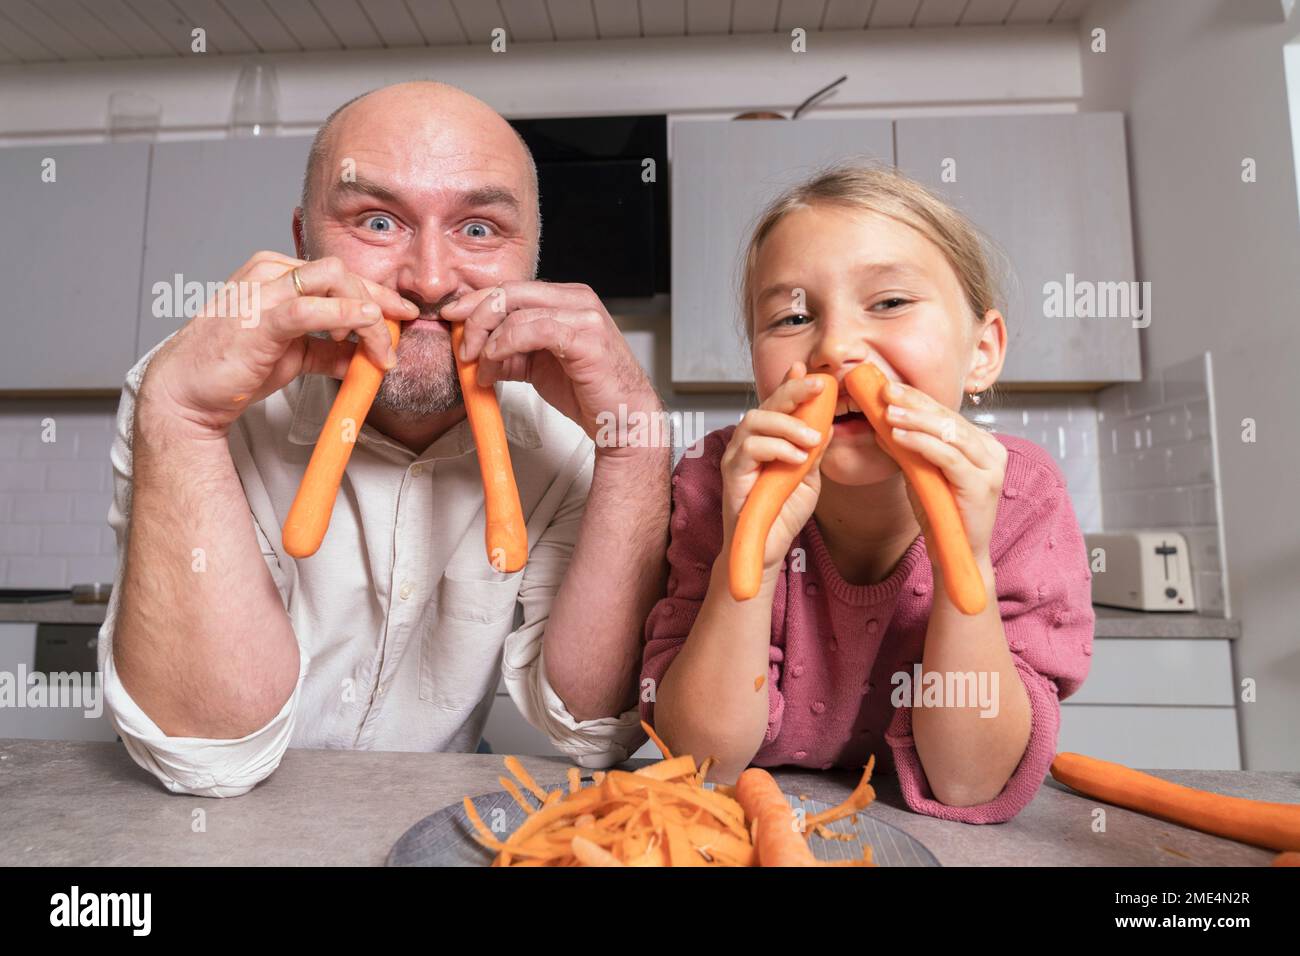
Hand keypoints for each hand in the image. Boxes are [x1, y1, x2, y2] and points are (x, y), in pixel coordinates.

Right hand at [141, 251, 418, 436]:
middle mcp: (270, 272)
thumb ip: (329, 352)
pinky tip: (364, 337)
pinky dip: (347, 318)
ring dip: (369, 315)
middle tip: (401, 331)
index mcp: (276, 273)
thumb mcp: (293, 357)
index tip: (402, 315)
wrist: (189, 392)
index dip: (376, 294)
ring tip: (381, 349)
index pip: (338, 274)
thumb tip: (365, 358)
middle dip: (381, 300)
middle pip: (343, 271)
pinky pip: (313, 308)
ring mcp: (263, 291)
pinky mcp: (260, 317)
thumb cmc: (234, 368)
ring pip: (335, 281)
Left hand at [441, 282, 660, 454]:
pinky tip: (494, 366)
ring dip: (487, 339)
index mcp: (565, 299)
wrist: (622, 419)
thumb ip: (509, 353)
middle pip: (510, 291)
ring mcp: (584, 316)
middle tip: (460, 344)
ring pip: (518, 310)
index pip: (511, 288)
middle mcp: (576, 300)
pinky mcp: (586, 337)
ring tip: (479, 366)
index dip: (477, 301)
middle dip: (476, 316)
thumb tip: (474, 353)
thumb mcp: (536, 368)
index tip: (452, 317)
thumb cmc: (589, 391)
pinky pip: (533, 330)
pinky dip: (505, 346)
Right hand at [719, 362, 829, 574]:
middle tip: (819, 388)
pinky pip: (750, 448)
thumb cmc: (783, 514)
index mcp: (767, 440)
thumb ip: (813, 451)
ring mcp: (737, 457)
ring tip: (811, 439)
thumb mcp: (808, 478)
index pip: (777, 404)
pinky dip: (776, 447)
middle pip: (765, 404)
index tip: (812, 372)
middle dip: (793, 391)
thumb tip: (827, 423)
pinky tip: (795, 458)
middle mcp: (748, 443)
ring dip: (787, 424)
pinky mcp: (732, 474)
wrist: (768, 548)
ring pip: (754, 420)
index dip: (791, 383)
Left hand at [882, 380, 1006, 564]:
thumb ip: (909, 448)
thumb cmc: (939, 514)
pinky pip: (948, 457)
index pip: (947, 415)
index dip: (919, 399)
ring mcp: (990, 469)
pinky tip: (900, 435)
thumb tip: (883, 421)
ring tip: (889, 411)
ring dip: (916, 419)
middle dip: (916, 402)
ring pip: (950, 433)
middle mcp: (992, 452)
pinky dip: (922, 443)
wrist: (955, 554)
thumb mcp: (921, 473)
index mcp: (982, 445)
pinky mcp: (981, 485)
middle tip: (887, 390)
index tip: (890, 387)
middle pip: (950, 419)